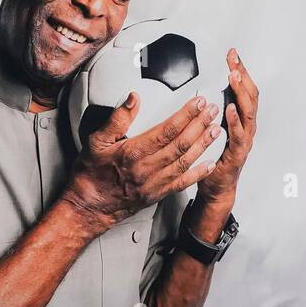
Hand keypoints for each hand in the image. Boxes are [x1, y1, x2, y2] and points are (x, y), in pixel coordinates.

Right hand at [64, 95, 221, 232]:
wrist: (89, 207)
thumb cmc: (91, 174)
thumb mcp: (95, 142)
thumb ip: (116, 119)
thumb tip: (133, 99)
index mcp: (133, 152)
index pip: (166, 130)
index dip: (186, 115)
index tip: (198, 103)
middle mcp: (147, 168)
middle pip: (180, 144)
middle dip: (200, 125)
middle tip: (213, 111)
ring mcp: (154, 183)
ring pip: (185, 161)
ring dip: (203, 145)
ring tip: (216, 130)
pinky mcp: (157, 194)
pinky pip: (182, 183)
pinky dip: (198, 173)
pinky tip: (210, 164)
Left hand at [197, 50, 259, 202]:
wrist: (217, 188)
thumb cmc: (215, 158)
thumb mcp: (215, 128)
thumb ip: (215, 111)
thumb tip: (207, 89)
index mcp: (242, 119)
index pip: (245, 89)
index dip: (241, 71)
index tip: (232, 54)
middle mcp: (247, 127)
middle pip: (251, 95)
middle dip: (243, 75)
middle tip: (234, 60)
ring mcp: (245, 140)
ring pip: (248, 112)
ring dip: (241, 93)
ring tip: (234, 77)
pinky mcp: (238, 154)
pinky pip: (238, 135)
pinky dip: (235, 121)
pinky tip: (229, 109)